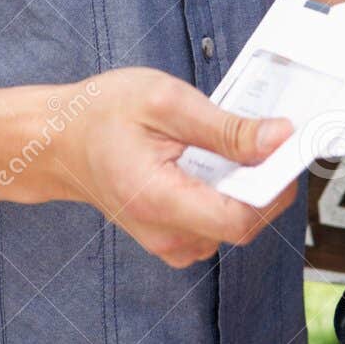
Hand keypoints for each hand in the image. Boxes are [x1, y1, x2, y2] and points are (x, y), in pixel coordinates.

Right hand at [51, 68, 296, 267]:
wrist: (59, 139)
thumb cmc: (103, 113)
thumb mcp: (166, 101)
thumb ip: (226, 127)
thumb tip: (279, 139)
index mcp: (160, 200)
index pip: (241, 220)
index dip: (274, 187)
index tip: (286, 148)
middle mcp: (165, 234)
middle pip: (244, 224)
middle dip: (265, 182)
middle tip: (263, 135)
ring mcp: (168, 242)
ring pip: (234, 225)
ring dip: (245, 187)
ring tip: (229, 145)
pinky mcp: (171, 238)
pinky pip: (216, 224)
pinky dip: (226, 194)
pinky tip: (212, 162)